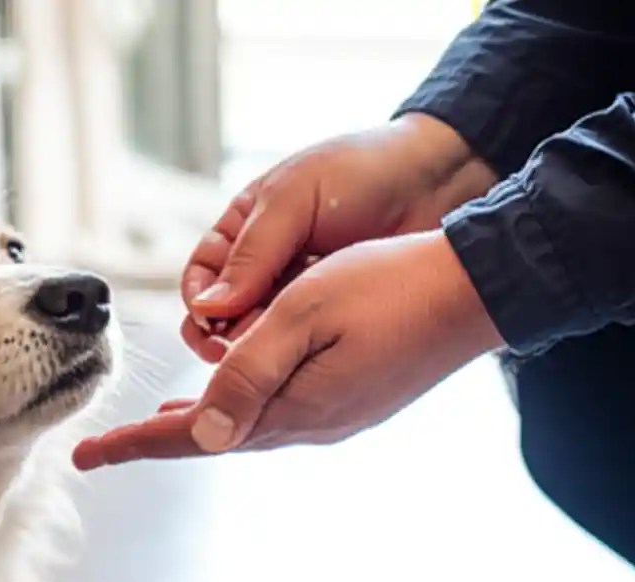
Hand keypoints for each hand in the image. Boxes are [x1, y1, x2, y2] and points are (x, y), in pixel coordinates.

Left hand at [75, 231, 504, 469]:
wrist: (477, 288)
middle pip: (217, 436)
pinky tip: (233, 393)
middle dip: (159, 438)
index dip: (135, 445)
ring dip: (201, 422)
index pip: (194, 436)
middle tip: (109, 445)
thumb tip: (202, 433)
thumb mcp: (303, 315)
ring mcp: (336, 414)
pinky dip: (240, 404)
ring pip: (248, 424)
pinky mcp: (354, 398)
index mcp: (292, 407)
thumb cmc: (387, 286)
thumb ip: (248, 372)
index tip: (85, 457)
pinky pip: (278, 410)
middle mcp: (312, 423)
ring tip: (160, 420)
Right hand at [181, 113, 497, 363]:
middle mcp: (262, 267)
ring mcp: (296, 294)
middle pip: (223, 317)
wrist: (435, 178)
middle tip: (236, 353)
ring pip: (259, 336)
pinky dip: (293, 353)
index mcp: (241, 230)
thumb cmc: (359, 171)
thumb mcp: (293, 200)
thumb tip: (208, 307)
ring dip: (258, 348)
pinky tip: (299, 357)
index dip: (200, 304)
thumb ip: (252, 253)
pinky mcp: (330, 315)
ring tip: (272, 353)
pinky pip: (299, 342)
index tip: (212, 322)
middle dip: (224, 336)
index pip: (200, 279)